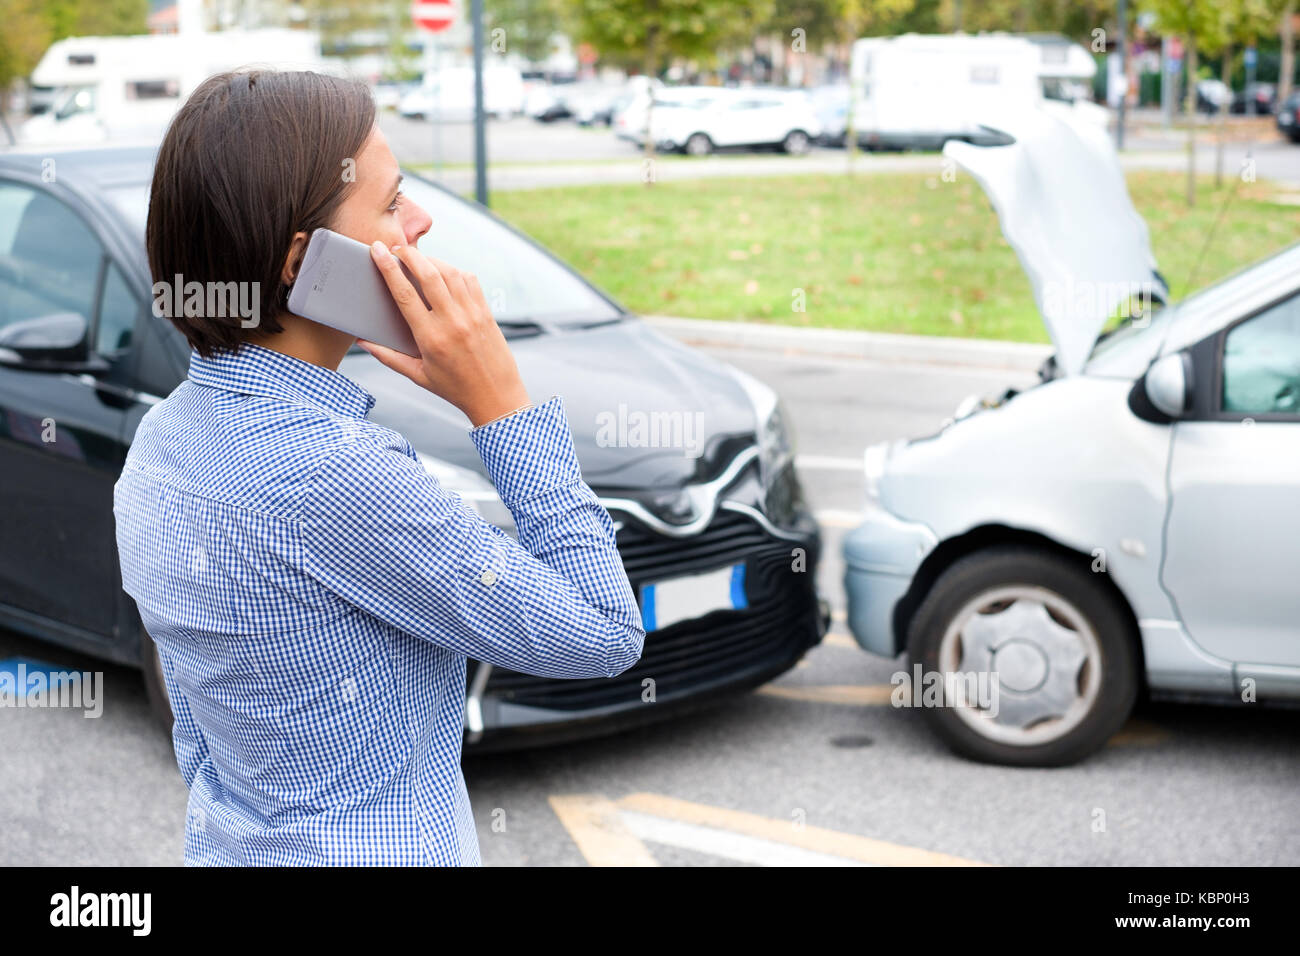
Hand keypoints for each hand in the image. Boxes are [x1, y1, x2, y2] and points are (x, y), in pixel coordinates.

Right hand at [362, 241, 530, 426]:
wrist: (496, 397)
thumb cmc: (455, 389)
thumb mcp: (418, 376)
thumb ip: (388, 357)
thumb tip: (362, 341)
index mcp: (431, 338)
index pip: (405, 293)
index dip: (388, 268)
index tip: (377, 250)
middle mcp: (452, 321)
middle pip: (428, 273)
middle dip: (409, 254)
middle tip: (396, 248)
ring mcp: (472, 314)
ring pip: (450, 272)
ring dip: (431, 259)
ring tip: (417, 259)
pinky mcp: (486, 311)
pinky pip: (469, 280)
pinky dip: (453, 270)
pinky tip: (443, 272)